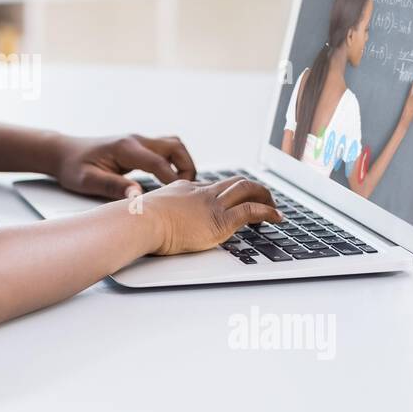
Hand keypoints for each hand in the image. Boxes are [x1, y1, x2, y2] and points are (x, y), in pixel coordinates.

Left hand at [52, 133, 196, 199]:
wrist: (63, 153)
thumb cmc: (72, 167)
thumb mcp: (88, 181)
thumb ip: (114, 187)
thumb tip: (137, 196)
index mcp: (125, 148)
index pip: (159, 163)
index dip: (172, 180)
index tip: (180, 198)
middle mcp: (135, 140)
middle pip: (175, 147)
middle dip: (187, 168)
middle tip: (185, 190)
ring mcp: (137, 141)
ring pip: (173, 145)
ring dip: (183, 163)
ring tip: (181, 186)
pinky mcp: (137, 147)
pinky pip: (165, 150)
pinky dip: (174, 163)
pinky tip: (170, 180)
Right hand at [143, 176, 282, 255]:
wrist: (140, 221)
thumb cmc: (136, 222)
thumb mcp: (146, 214)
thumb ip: (152, 217)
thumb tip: (145, 229)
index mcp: (183, 190)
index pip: (211, 187)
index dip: (225, 193)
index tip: (230, 200)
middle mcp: (200, 192)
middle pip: (233, 182)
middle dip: (252, 189)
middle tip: (261, 198)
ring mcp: (211, 204)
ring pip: (246, 189)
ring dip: (264, 196)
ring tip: (274, 207)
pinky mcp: (220, 220)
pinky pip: (251, 210)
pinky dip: (268, 212)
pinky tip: (276, 217)